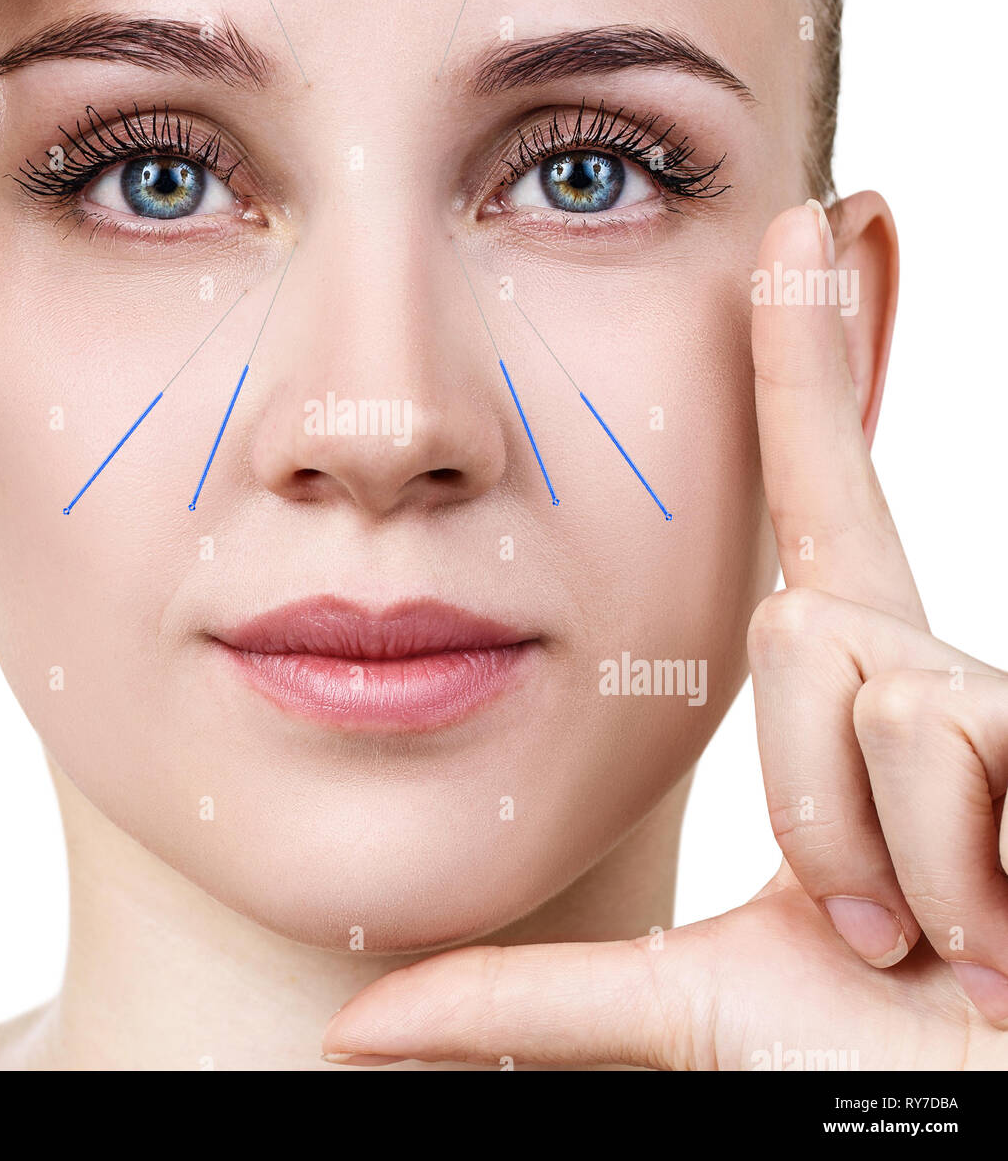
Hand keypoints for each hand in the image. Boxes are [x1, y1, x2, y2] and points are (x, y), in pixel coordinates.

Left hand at [321, 201, 1007, 1069]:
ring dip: (870, 855)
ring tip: (920, 939)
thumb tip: (350, 1025)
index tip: (799, 221)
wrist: (993, 1123)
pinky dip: (944, 868)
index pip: (817, 504)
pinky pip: (943, 739)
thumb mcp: (687, 1002)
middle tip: (855, 919)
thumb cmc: (865, 1066)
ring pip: (869, 688)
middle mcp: (932, 679)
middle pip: (804, 628)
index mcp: (845, 708)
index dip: (808, 363)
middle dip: (809, 793)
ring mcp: (1006, 707)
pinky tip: (998, 936)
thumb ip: (520, 993)